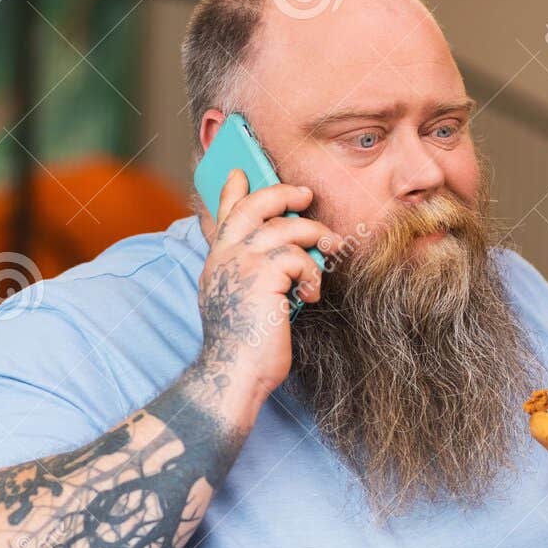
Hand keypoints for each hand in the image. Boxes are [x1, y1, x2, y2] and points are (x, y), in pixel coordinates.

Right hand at [197, 170, 342, 406]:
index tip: (240, 173)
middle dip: (282, 193)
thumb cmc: (245, 348)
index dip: (232, 191)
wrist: (235, 374)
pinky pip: (297, 257)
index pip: (222, 216)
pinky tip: (312, 294)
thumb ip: (250, 277)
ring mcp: (240, 264)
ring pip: (285, 228)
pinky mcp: (262, 276)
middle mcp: (224, 258)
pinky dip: (312, 274)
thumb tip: (279, 263)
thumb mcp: (241, 304)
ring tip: (329, 251)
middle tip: (305, 194)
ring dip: (314, 237)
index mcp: (218, 263)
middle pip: (253, 206)